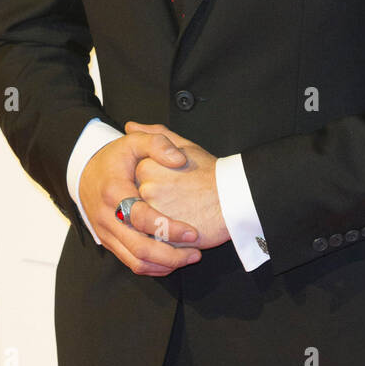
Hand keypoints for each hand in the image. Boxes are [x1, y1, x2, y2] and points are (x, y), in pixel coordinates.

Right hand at [79, 130, 202, 276]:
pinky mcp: (109, 242)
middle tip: (196, 253)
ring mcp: (107, 232)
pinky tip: (172, 261)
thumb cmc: (115, 157)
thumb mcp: (133, 141)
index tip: (193, 231)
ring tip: (189, 258)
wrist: (84, 172)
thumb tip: (179, 159)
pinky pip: (130, 262)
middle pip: (139, 248)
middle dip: (170, 255)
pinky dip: (152, 267)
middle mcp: (107, 217)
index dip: (168, 228)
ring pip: (135, 261)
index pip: (142, 218)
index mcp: (114, 192)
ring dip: (164, 264)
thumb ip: (158, 143)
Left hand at [126, 121, 229, 250]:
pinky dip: (165, 236)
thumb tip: (130, 126)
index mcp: (146, 167)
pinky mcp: (163, 235)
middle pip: (139, 201)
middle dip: (156, 203)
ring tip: (182, 213)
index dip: (156, 185)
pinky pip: (155, 239)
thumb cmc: (211, 174)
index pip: (136, 180)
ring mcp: (153, 213)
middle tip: (179, 199)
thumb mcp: (184, 146)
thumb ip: (155, 136)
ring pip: (145, 222)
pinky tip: (182, 226)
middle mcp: (145, 189)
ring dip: (159, 220)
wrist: (234, 199)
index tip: (173, 185)